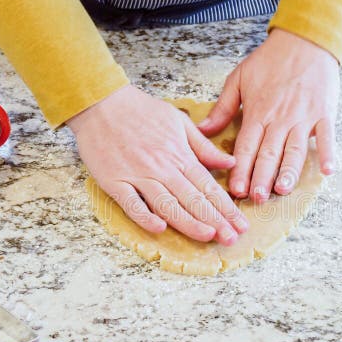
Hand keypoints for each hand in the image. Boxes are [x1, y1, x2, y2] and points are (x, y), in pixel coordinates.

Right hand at [68, 85, 247, 244]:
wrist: (100, 102)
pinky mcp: (114, 181)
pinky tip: (159, 228)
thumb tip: (230, 162)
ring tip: (208, 236)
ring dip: (188, 222)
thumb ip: (204, 147)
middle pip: (193, 200)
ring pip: (167, 205)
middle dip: (215, 221)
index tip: (241, 225)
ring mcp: (138, 176)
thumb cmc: (139, 110)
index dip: (226, 208)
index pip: (208, 187)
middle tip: (232, 239)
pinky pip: (131, 203)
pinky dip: (145, 216)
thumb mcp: (179, 121)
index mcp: (180, 155)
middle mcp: (162, 168)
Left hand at [198, 28, 338, 202]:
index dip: (240, 169)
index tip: (235, 189)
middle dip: (261, 177)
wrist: (305, 40)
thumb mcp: (239, 78)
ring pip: (295, 149)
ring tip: (283, 189)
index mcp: (258, 112)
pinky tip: (328, 171)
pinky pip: (327, 136)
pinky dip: (328, 153)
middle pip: (269, 153)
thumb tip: (202, 130)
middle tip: (256, 197)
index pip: (246, 146)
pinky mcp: (324, 113)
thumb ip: (222, 108)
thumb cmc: (271, 60)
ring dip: (289, 171)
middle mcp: (280, 118)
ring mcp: (304, 117)